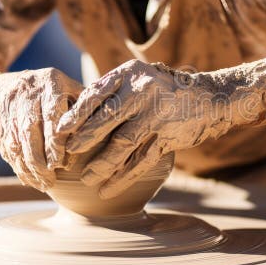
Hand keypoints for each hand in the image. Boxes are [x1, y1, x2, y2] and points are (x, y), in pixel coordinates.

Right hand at [0, 68, 82, 190]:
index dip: (56, 140)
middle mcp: (27, 93)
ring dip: (31, 167)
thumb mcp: (67, 87)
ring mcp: (9, 110)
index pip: (52, 113)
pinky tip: (32, 180)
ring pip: (18, 142)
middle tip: (53, 177)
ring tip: (45, 184)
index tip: (62, 162)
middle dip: (42, 156)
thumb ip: (86, 104)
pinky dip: (20, 168)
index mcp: (50, 82)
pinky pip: (8, 150)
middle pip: (31, 129)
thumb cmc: (47, 92)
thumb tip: (108, 127)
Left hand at [55, 60, 231, 197]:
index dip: (77, 113)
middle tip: (68, 154)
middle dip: (86, 139)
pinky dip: (123, 178)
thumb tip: (70, 115)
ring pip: (124, 144)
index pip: (97, 94)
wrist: (205, 98)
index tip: (61, 129)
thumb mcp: (135, 77)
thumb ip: (109, 91)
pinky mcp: (167, 138)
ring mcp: (157, 116)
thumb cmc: (157, 89)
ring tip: (87, 179)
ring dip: (102, 164)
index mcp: (129, 74)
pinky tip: (107, 190)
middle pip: (108, 119)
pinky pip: (141, 161)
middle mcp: (143, 92)